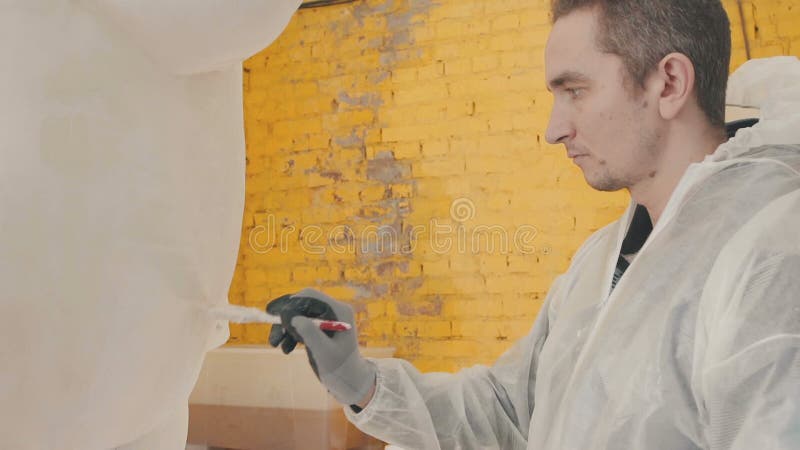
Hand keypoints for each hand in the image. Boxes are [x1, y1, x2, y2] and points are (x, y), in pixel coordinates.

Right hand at [266, 288, 375, 405]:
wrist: (349, 380)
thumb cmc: (340, 368)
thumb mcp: (323, 351)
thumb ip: (310, 332)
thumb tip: (292, 316)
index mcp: (338, 311)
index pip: (310, 297)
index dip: (290, 303)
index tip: (273, 314)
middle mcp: (333, 310)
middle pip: (302, 305)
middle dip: (285, 319)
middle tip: (273, 335)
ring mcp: (327, 318)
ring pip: (299, 315)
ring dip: (285, 328)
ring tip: (275, 344)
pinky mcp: (321, 327)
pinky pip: (302, 324)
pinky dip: (292, 334)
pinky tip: (286, 348)